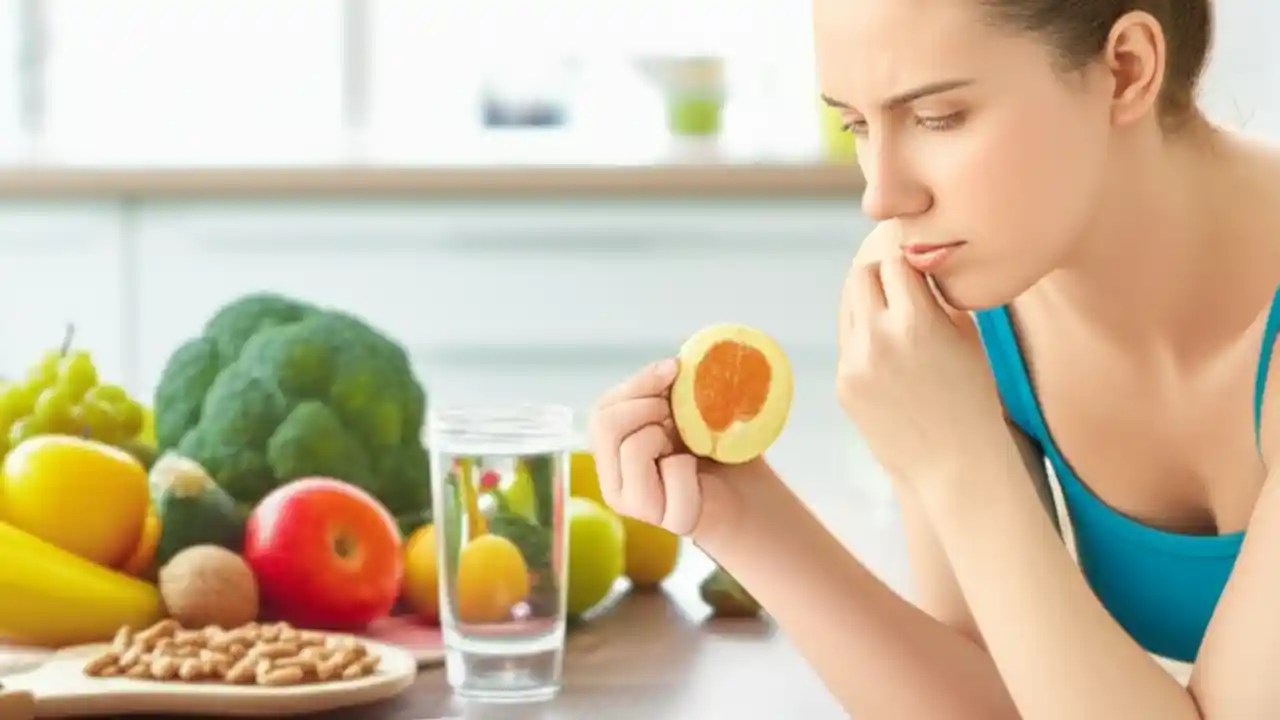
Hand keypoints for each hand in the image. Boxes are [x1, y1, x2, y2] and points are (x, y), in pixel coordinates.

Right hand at [586, 359, 760, 542]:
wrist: (749, 492)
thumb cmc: (714, 450)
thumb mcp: (681, 411)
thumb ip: (663, 390)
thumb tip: (671, 365)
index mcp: (610, 453)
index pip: (601, 410)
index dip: (638, 383)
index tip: (674, 370)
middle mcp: (613, 481)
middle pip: (606, 425)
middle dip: (648, 407)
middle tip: (676, 415)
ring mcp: (634, 505)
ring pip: (633, 447)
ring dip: (668, 435)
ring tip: (686, 446)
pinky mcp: (665, 519)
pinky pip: (673, 470)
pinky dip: (692, 463)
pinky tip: (698, 474)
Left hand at [836, 252, 1009, 484]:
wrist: (954, 463)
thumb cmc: (973, 396)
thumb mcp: (967, 335)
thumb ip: (936, 295)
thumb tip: (916, 262)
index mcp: (915, 321)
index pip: (895, 261)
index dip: (909, 262)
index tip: (919, 269)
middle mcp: (877, 338)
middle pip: (860, 276)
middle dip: (880, 276)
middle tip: (901, 288)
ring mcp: (853, 364)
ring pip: (848, 308)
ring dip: (868, 306)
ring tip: (895, 323)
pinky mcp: (842, 384)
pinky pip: (847, 344)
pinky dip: (864, 341)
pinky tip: (890, 360)